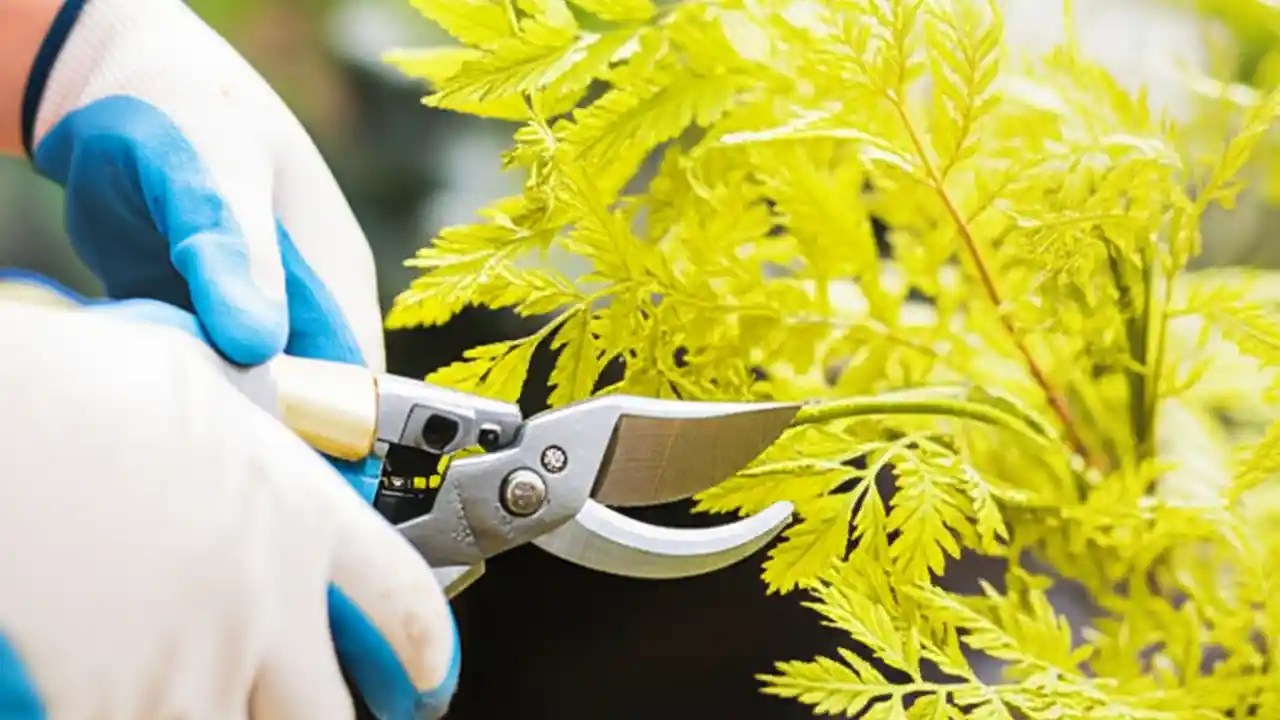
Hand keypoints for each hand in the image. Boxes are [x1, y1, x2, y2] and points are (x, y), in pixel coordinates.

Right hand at [0, 297, 457, 719]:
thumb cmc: (79, 388)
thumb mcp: (197, 388)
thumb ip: (247, 432)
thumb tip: (256, 424)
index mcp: (300, 516)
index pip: (404, 603)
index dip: (429, 653)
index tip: (431, 681)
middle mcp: (268, 600)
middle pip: (327, 716)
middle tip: (291, 710)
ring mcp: (194, 662)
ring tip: (191, 698)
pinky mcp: (111, 701)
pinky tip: (109, 697)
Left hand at [19, 0, 386, 498]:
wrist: (117, 80)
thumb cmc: (189, 113)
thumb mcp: (218, 178)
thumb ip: (239, 259)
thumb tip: (258, 346)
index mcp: (337, 281)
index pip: (357, 391)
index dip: (340, 452)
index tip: (307, 507)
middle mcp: (306, 308)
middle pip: (309, 410)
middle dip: (282, 457)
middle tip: (237, 505)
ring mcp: (254, 318)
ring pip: (256, 405)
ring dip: (231, 437)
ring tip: (198, 478)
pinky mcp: (203, 324)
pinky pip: (206, 385)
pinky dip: (187, 410)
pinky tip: (161, 431)